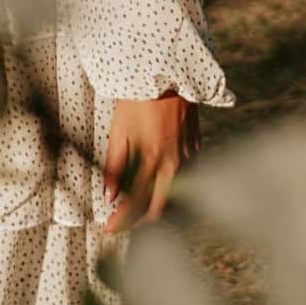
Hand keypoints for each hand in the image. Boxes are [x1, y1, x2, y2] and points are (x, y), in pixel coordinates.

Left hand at [102, 89, 200, 231]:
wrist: (168, 75)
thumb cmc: (137, 100)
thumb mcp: (118, 130)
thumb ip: (114, 165)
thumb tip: (110, 196)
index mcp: (152, 158)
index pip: (136, 203)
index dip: (121, 220)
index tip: (108, 228)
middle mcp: (174, 164)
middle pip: (159, 209)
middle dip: (140, 222)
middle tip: (122, 223)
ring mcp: (188, 158)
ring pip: (175, 199)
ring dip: (156, 209)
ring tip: (136, 210)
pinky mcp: (197, 151)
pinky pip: (186, 182)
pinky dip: (171, 193)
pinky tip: (158, 191)